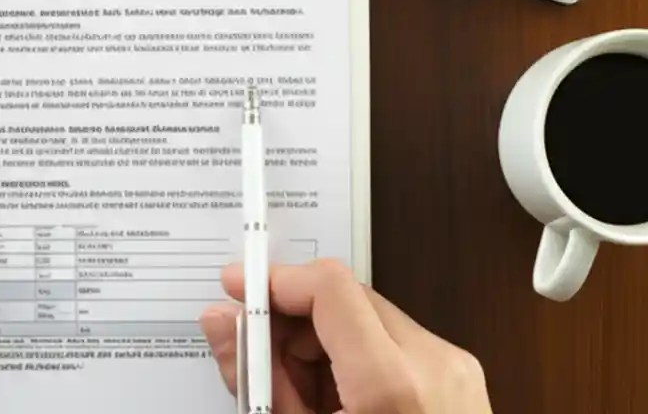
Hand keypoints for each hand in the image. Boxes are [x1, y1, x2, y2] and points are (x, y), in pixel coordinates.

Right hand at [199, 260, 492, 413]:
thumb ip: (257, 379)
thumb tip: (224, 325)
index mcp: (393, 385)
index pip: (329, 288)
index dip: (275, 282)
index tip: (238, 289)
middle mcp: (434, 363)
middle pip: (344, 298)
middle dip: (292, 320)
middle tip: (259, 360)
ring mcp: (454, 368)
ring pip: (366, 317)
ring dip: (321, 342)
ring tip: (304, 399)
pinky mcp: (460, 376)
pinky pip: (392, 342)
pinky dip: (353, 359)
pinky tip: (337, 403)